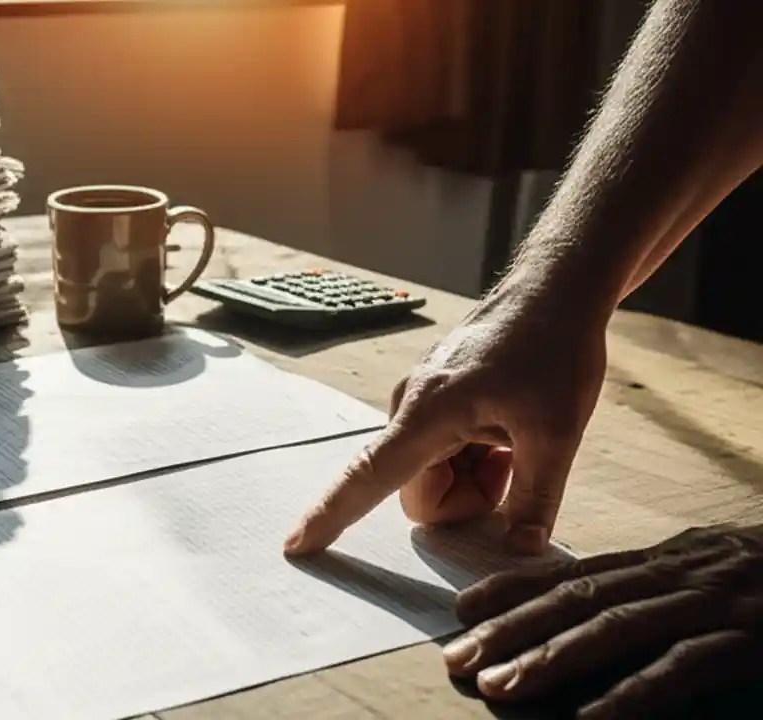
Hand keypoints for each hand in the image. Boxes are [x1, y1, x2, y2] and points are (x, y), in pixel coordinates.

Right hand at [284, 278, 609, 555]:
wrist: (555, 291)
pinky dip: (476, 455)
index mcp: (427, 414)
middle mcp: (411, 409)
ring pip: (435, 475)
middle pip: (417, 492)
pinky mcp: (437, 399)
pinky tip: (508, 428)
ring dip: (475, 476)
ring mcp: (422, 403)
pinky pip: (444, 451)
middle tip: (513, 463)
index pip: (368, 476)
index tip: (295, 547)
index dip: (331, 516)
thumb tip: (522, 550)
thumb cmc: (553, 349)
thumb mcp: (557, 432)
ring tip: (515, 439)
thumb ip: (535, 499)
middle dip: (465, 498)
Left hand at [442, 524, 762, 717]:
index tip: (462, 610)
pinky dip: (633, 697)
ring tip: (499, 688)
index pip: (575, 570)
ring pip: (615, 630)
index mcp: (668, 561)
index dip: (514, 589)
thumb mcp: (713, 572)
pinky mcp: (749, 643)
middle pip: (577, 599)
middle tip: (456, 659)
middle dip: (511, 630)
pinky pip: (682, 671)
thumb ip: (658, 586)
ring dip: (551, 660)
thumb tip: (596, 604)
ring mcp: (714, 607)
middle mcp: (679, 576)